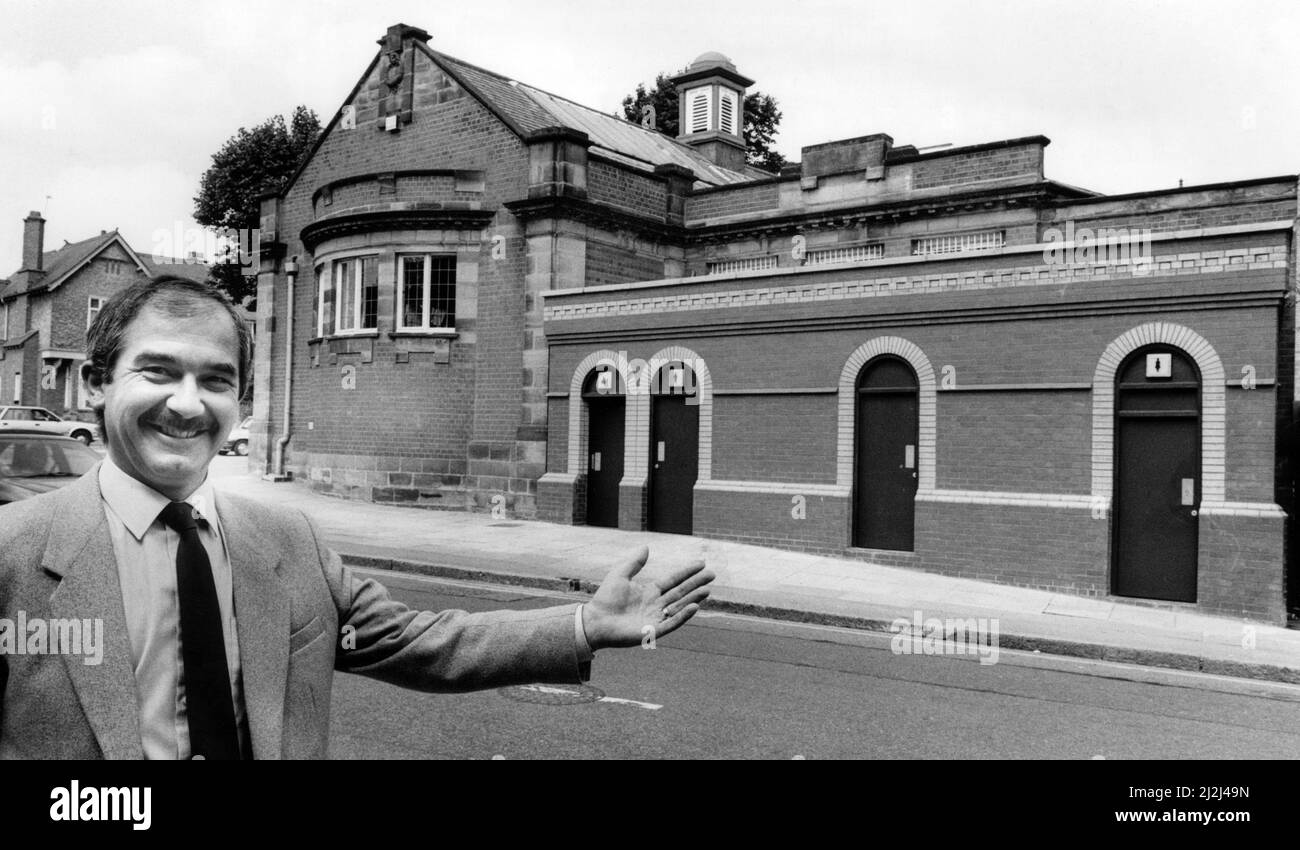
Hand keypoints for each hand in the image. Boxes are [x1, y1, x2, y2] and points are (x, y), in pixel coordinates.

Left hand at [581, 546, 714, 649]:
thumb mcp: (620, 575)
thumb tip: (647, 547)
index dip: (687, 572)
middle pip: (681, 592)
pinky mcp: (653, 631)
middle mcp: (656, 605)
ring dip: (694, 599)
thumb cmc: (605, 599)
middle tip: (712, 575)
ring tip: (708, 590)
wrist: (595, 621)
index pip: (673, 580)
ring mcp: (656, 618)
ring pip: (680, 607)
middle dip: (696, 584)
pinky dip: (683, 616)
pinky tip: (694, 607)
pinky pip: (672, 623)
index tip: (701, 564)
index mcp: (650, 592)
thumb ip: (634, 563)